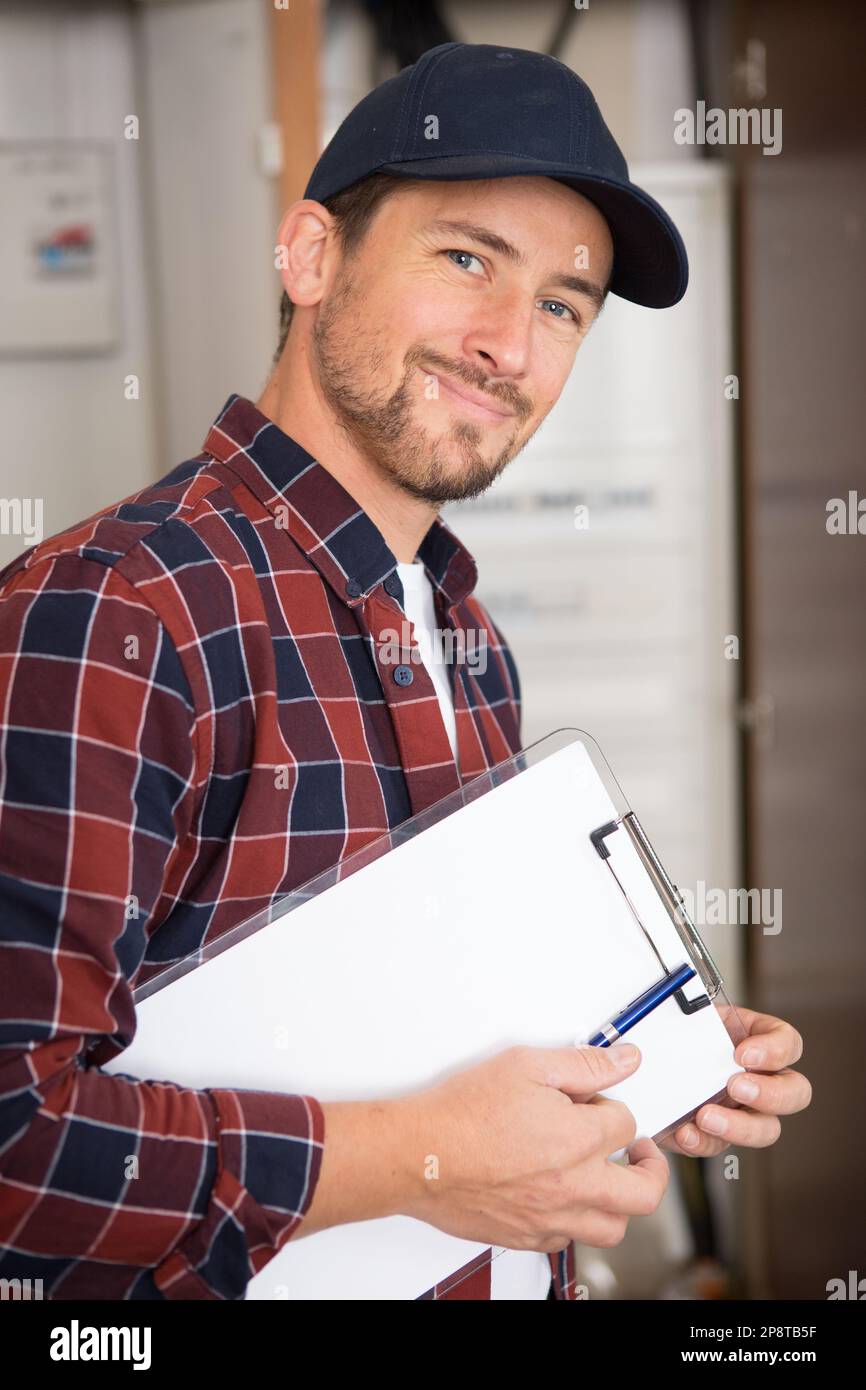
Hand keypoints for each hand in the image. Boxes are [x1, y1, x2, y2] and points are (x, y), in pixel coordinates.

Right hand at [400, 1042, 668, 1251]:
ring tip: (608, 1179)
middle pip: (644, 1191)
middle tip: (638, 1152)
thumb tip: (625, 1060)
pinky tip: (565, 1198)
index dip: (611, 1105)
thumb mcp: (526, 1066)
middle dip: (649, 1167)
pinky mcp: (526, 1236)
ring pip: (613, 1227)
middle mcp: (572, 1186)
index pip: (625, 1124)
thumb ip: (583, 1064)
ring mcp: (551, 1217)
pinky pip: (569, 1240)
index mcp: (578, 1141)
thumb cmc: (461, 1113)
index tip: (596, 1101)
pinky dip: (577, 1220)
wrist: (418, 1154)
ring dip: (619, 1203)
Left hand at [660, 1004, 811, 1157]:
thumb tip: (681, 1018)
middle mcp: (758, 1077)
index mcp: (754, 1039)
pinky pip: (720, 1147)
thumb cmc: (668, 1034)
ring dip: (741, 1127)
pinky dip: (703, 1142)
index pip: (789, 1043)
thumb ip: (690, 1019)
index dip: (775, 1050)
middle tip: (736, 1087)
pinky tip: (685, 1132)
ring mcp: (741, 1110)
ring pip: (767, 1129)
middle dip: (771, 1093)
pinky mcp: (716, 1136)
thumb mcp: (681, 1017)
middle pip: (796, 1092)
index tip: (743, 1053)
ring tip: (706, 1117)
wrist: (642, 1067)